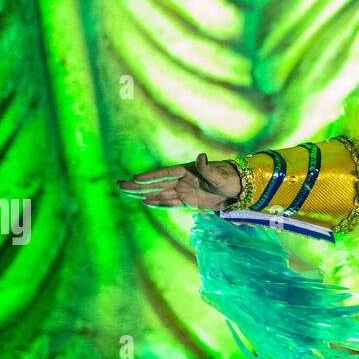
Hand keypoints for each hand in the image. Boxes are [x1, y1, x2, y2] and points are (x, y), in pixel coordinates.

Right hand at [118, 153, 242, 210]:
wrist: (238, 189)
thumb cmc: (229, 179)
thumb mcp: (219, 176)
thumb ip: (208, 169)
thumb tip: (201, 156)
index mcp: (188, 171)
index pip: (165, 174)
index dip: (150, 176)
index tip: (135, 177)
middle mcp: (183, 180)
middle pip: (157, 183)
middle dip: (138, 185)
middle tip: (119, 185)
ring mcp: (184, 190)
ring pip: (159, 193)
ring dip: (143, 193)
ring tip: (126, 192)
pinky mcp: (188, 200)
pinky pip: (170, 202)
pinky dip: (158, 202)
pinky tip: (145, 202)